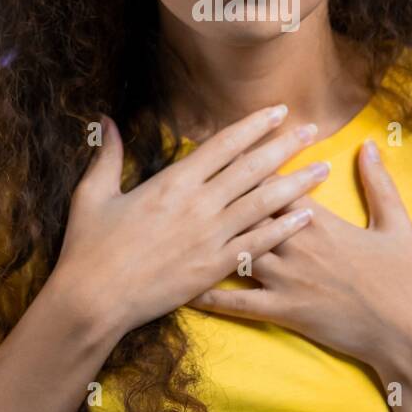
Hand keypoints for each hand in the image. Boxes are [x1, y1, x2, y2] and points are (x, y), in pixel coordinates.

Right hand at [53, 106, 329, 333]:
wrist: (94, 300)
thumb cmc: (89, 247)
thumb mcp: (94, 194)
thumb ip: (108, 155)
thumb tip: (106, 119)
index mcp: (172, 183)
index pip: (223, 145)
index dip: (254, 126)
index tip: (277, 111)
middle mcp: (198, 205)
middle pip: (252, 168)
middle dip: (286, 145)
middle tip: (312, 128)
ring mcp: (210, 237)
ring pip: (264, 203)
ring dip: (297, 183)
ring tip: (322, 168)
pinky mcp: (214, 268)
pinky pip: (257, 244)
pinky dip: (284, 229)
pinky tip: (307, 217)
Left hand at [187, 138, 411, 368]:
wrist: (408, 331)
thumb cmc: (406, 276)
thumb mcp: (397, 223)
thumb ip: (378, 182)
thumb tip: (369, 144)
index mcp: (321, 221)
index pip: (276, 185)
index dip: (251, 168)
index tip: (228, 154)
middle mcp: (297, 245)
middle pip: (248, 212)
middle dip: (220, 198)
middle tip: (190, 185)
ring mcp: (288, 280)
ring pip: (238, 251)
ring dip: (209, 239)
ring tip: (178, 228)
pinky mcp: (284, 312)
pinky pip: (239, 303)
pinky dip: (211, 295)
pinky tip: (185, 287)